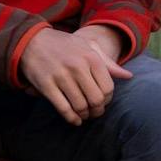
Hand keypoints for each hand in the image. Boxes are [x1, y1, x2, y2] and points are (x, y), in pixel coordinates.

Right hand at [19, 27, 133, 125]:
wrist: (32, 40)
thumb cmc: (65, 45)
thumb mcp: (89, 47)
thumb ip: (108, 63)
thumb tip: (128, 76)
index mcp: (91, 58)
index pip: (108, 88)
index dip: (108, 100)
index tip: (104, 103)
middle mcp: (78, 67)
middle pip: (96, 99)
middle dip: (98, 111)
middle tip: (95, 113)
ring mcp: (61, 76)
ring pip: (80, 105)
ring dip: (84, 115)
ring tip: (85, 116)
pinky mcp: (46, 85)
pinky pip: (63, 108)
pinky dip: (71, 118)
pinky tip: (74, 120)